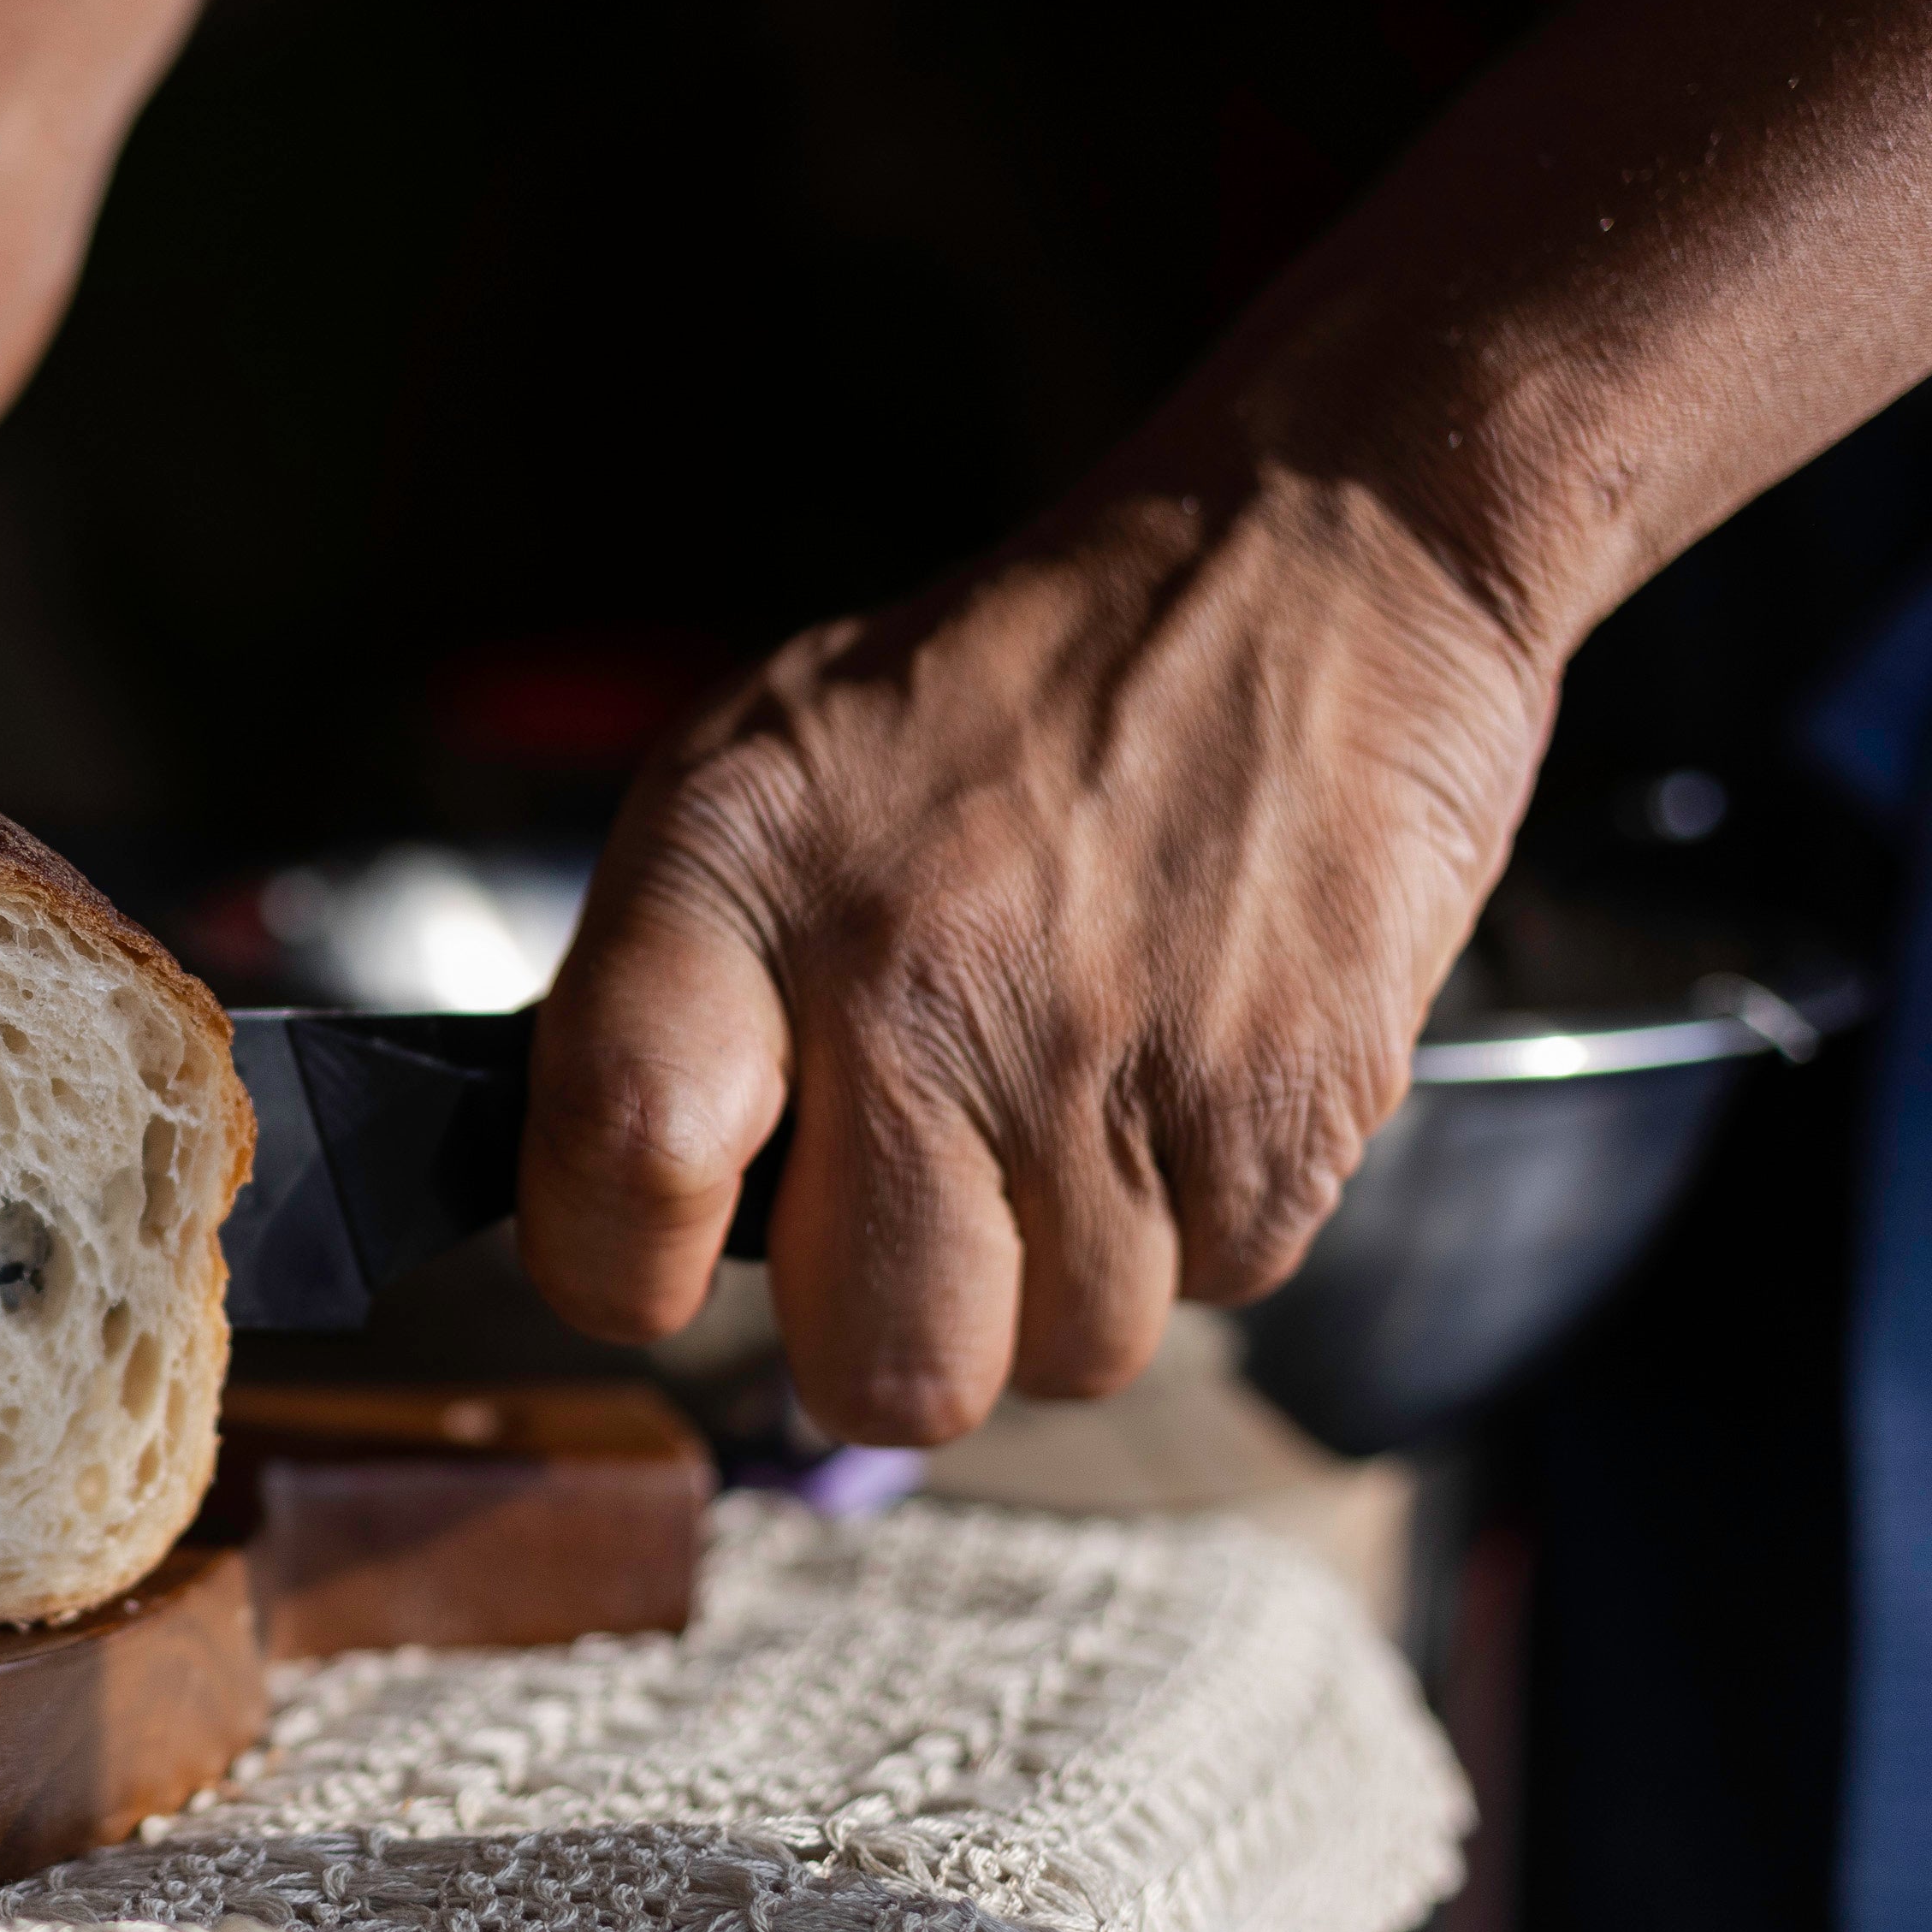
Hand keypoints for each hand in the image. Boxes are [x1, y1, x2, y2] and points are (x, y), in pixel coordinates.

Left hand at [513, 462, 1560, 1444]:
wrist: (1315, 566)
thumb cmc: (1008, 696)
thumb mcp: (761, 769)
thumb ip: (664, 987)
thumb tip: (621, 1203)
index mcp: (738, 871)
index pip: (616, 1164)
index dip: (623, 1264)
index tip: (659, 1253)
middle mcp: (912, 974)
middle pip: (876, 1365)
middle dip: (896, 1332)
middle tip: (917, 1215)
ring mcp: (1107, 1055)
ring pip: (1066, 1354)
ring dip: (1065, 1273)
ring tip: (1069, 1094)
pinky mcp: (1286, 1106)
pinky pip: (1217, 1288)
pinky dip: (1199, 1218)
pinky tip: (1177, 1068)